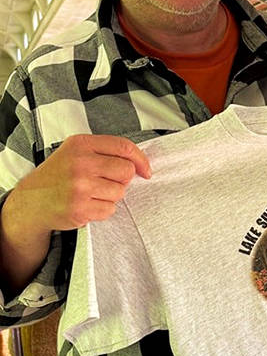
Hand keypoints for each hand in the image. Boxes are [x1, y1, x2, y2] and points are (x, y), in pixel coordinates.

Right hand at [8, 134, 151, 234]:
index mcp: (81, 144)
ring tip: (91, 194)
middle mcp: (80, 163)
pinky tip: (86, 205)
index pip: (124, 147)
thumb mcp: (75, 153)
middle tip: (104, 182)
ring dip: (110, 196)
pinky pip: (109, 210)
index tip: (145, 170)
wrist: (31, 202)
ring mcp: (79, 187)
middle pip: (126, 171)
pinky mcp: (80, 208)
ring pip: (120, 192)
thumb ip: (104, 152)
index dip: (141, 159)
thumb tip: (139, 164)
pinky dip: (102, 210)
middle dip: (121, 180)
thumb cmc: (58, 176)